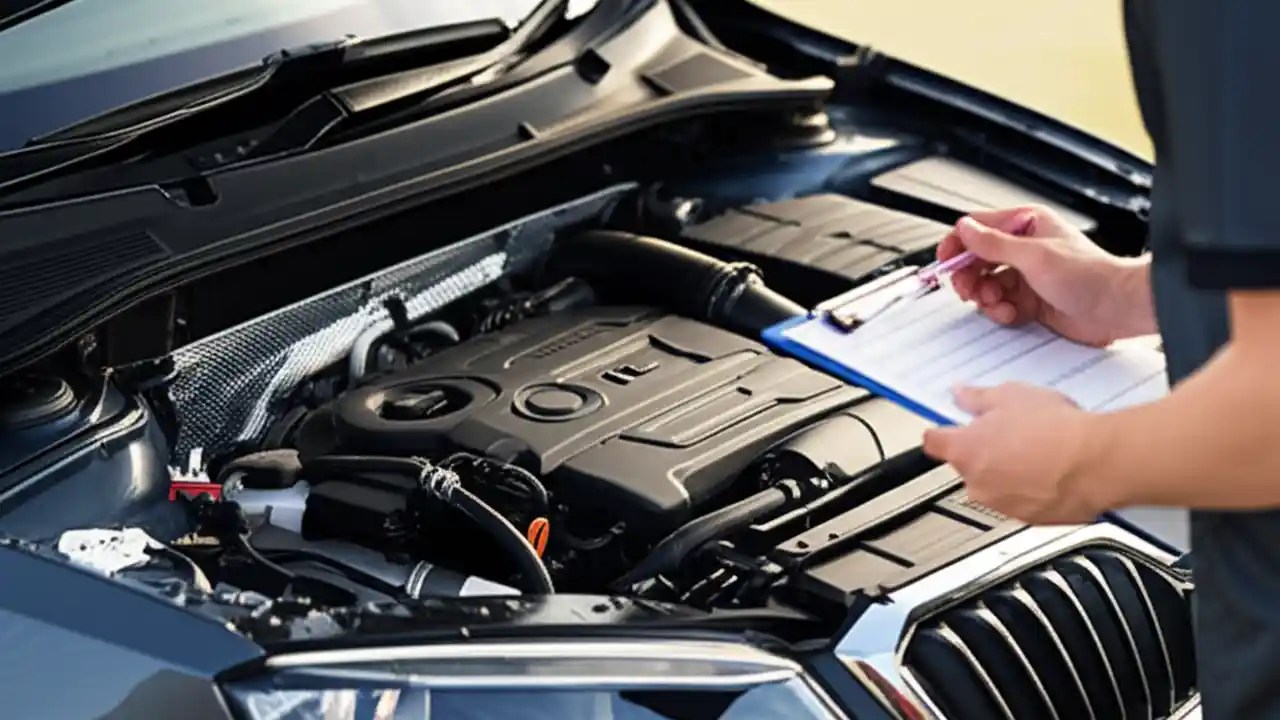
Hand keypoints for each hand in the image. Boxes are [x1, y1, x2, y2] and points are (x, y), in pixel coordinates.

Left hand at [923, 383, 1111, 523]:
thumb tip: (962, 395)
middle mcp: (976, 483)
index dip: (942, 433)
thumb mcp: (1011, 395)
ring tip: (1038, 450)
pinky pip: (1022, 501)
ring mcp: (1002, 504)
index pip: (933, 443)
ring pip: (995, 485)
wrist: (1097, 463)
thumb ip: (978, 397)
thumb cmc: (1056, 430)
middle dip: (983, 451)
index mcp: (965, 451)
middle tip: (1010, 432)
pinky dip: (1031, 490)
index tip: (948, 427)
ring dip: (1008, 472)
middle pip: (967, 465)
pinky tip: (1053, 470)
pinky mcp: (1029, 519)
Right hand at [938, 205, 1155, 345]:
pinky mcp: (1029, 300)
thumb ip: (994, 243)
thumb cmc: (1089, 275)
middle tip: (969, 289)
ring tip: (998, 302)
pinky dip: (1000, 312)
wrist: (1116, 308)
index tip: (945, 260)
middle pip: (977, 259)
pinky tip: (1011, 313)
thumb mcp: (1033, 255)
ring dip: (985, 297)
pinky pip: (1000, 305)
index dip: (958, 244)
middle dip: (970, 277)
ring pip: (985, 285)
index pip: (978, 228)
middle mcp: (1024, 248)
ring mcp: (1026, 275)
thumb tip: (965, 229)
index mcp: (1026, 225)